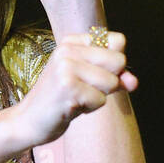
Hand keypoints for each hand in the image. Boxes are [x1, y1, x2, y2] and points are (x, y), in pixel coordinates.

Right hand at [12, 31, 137, 148]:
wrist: (29, 120)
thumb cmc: (62, 99)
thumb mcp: (90, 80)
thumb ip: (115, 76)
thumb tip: (134, 82)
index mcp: (71, 42)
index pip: (118, 41)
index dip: (115, 63)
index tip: (92, 73)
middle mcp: (67, 49)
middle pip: (119, 61)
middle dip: (109, 81)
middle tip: (83, 88)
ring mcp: (65, 67)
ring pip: (111, 82)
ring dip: (98, 97)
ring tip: (75, 97)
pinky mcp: (67, 86)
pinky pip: (101, 99)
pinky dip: (90, 108)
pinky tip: (70, 106)